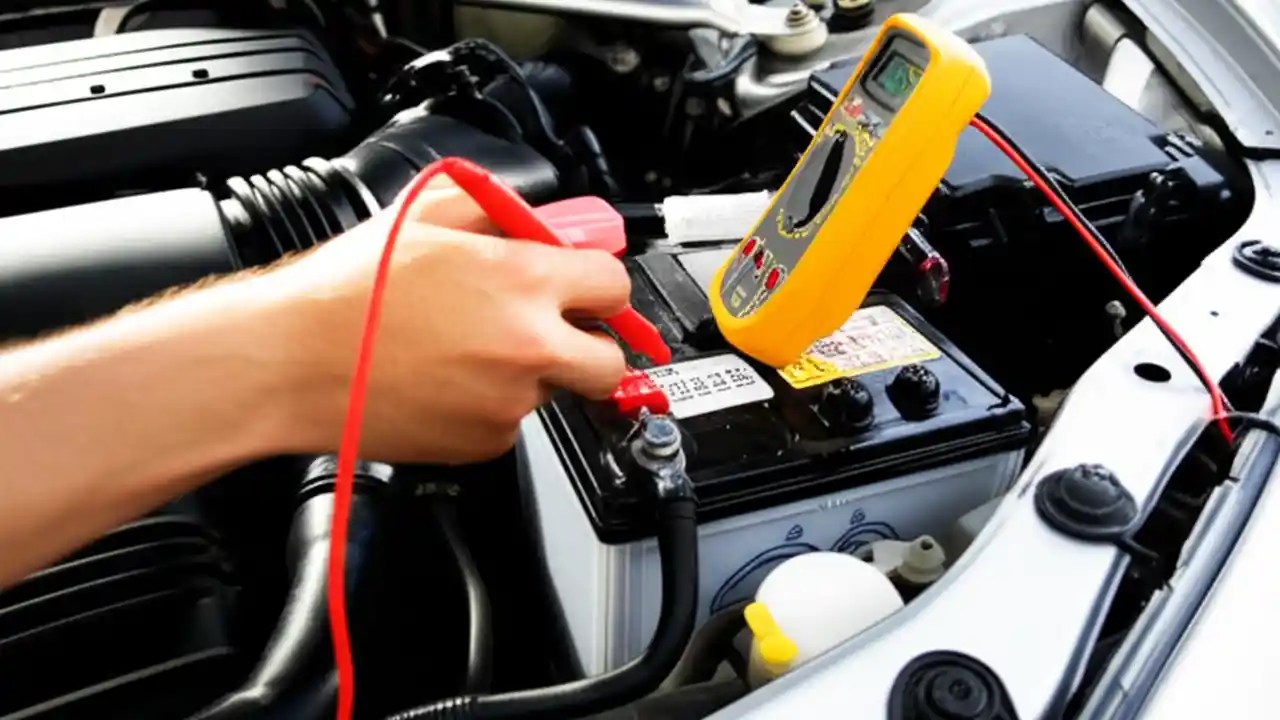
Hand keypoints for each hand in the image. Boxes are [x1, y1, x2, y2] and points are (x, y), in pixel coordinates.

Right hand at [265, 182, 631, 463]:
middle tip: (557, 329)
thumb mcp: (426, 216)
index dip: (599, 284)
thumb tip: (538, 219)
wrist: (291, 362)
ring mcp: (510, 403)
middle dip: (591, 343)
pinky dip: (491, 404)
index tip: (587, 288)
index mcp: (524, 282)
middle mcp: (530, 348)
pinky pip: (510, 421)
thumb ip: (497, 210)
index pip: (615, 286)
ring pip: (554, 390)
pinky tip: (446, 379)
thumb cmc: (345, 293)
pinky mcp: (485, 444)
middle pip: (609, 359)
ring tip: (466, 348)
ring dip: (530, 371)